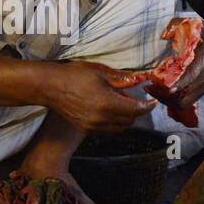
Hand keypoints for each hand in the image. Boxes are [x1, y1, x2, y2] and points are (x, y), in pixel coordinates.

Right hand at [41, 60, 157, 133]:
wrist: (50, 87)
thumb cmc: (74, 75)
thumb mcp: (100, 73)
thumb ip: (121, 79)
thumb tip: (138, 80)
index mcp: (107, 103)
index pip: (136, 110)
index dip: (147, 106)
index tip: (153, 101)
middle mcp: (102, 119)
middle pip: (129, 121)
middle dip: (136, 111)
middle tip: (131, 98)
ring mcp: (93, 126)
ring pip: (119, 128)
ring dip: (125, 118)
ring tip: (118, 104)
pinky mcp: (86, 129)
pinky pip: (107, 130)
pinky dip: (113, 123)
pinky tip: (107, 110)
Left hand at [146, 21, 203, 109]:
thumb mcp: (199, 25)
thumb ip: (179, 26)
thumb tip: (163, 35)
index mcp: (203, 62)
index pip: (189, 78)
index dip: (174, 84)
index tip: (158, 84)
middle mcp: (203, 78)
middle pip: (182, 97)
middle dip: (164, 95)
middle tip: (149, 87)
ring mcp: (203, 87)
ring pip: (183, 103)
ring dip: (167, 101)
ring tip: (155, 92)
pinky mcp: (203, 91)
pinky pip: (187, 103)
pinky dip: (173, 102)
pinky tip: (164, 95)